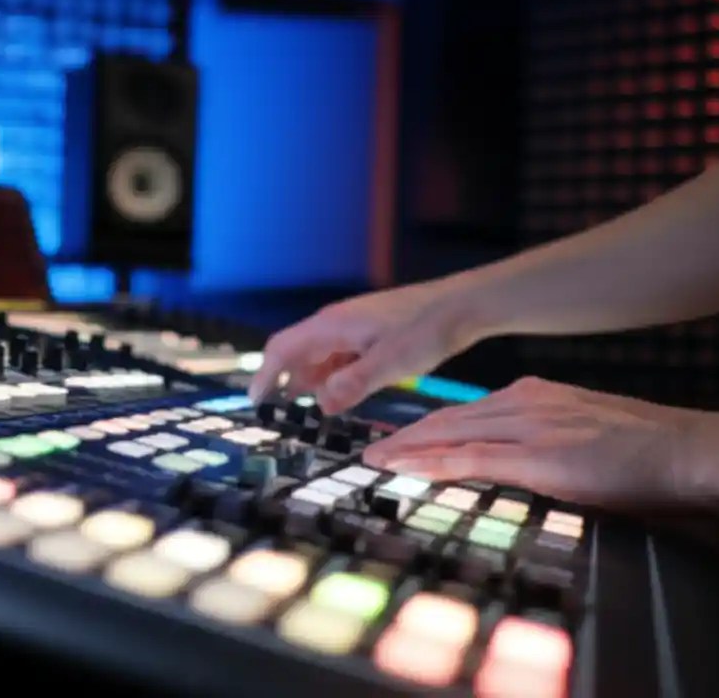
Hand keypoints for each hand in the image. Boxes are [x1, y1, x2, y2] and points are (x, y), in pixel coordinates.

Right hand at [247, 279, 484, 413]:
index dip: (265, 375)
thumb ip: (352, 384)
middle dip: (285, 380)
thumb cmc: (427, 330)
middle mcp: (336, 322)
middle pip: (297, 351)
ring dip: (310, 379)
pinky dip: (333, 374)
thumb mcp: (389, 363)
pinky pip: (340, 354)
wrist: (463, 305)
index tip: (255, 401)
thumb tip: (321, 405)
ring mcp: (354, 325)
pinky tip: (342, 392)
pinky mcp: (370, 331)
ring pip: (319, 354)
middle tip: (280, 411)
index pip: (282, 348)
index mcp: (332, 325)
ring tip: (308, 407)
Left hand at [360, 377, 718, 507]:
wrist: (686, 449)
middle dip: (406, 437)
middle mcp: (524, 403)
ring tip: (375, 462)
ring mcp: (529, 427)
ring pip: (451, 434)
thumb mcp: (581, 434)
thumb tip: (520, 464)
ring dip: (408, 450)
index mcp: (534, 395)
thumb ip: (543, 442)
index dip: (427, 428)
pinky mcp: (539, 455)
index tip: (399, 441)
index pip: (465, 413)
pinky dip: (434, 463)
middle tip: (370, 452)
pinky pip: (472, 459)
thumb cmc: (643, 450)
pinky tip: (407, 469)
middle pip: (448, 420)